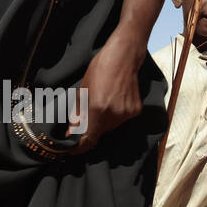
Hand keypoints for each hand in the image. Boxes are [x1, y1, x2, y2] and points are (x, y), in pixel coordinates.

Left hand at [68, 29, 143, 152]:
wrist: (122, 58)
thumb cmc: (98, 71)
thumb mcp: (82, 92)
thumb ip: (77, 115)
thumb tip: (71, 132)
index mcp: (96, 110)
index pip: (88, 140)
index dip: (80, 147)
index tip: (73, 149)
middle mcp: (113, 115)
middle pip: (99, 133)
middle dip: (91, 128)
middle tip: (87, 116)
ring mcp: (126, 114)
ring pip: (110, 127)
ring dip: (103, 121)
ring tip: (103, 102)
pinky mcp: (135, 111)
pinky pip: (121, 120)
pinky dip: (115, 114)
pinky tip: (114, 100)